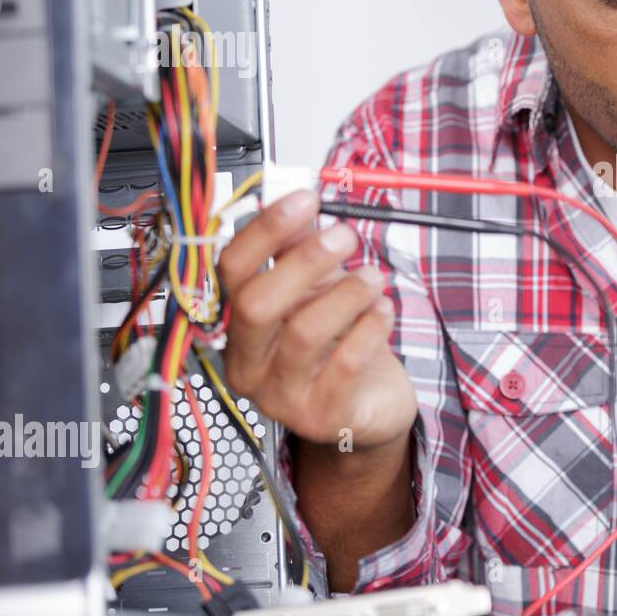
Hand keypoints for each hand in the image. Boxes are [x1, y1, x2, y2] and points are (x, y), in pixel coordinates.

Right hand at [218, 190, 416, 451]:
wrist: (369, 408)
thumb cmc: (339, 346)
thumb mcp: (318, 292)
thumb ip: (302, 250)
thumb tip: (298, 199)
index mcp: (240, 326)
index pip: (232, 271)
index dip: (266, 230)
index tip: (306, 199)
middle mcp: (250, 363)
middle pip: (257, 304)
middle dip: (305, 261)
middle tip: (346, 236)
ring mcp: (282, 396)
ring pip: (304, 333)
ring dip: (346, 293)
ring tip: (373, 277)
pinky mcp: (323, 416)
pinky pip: (345, 364)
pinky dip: (369, 328)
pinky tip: (384, 311)